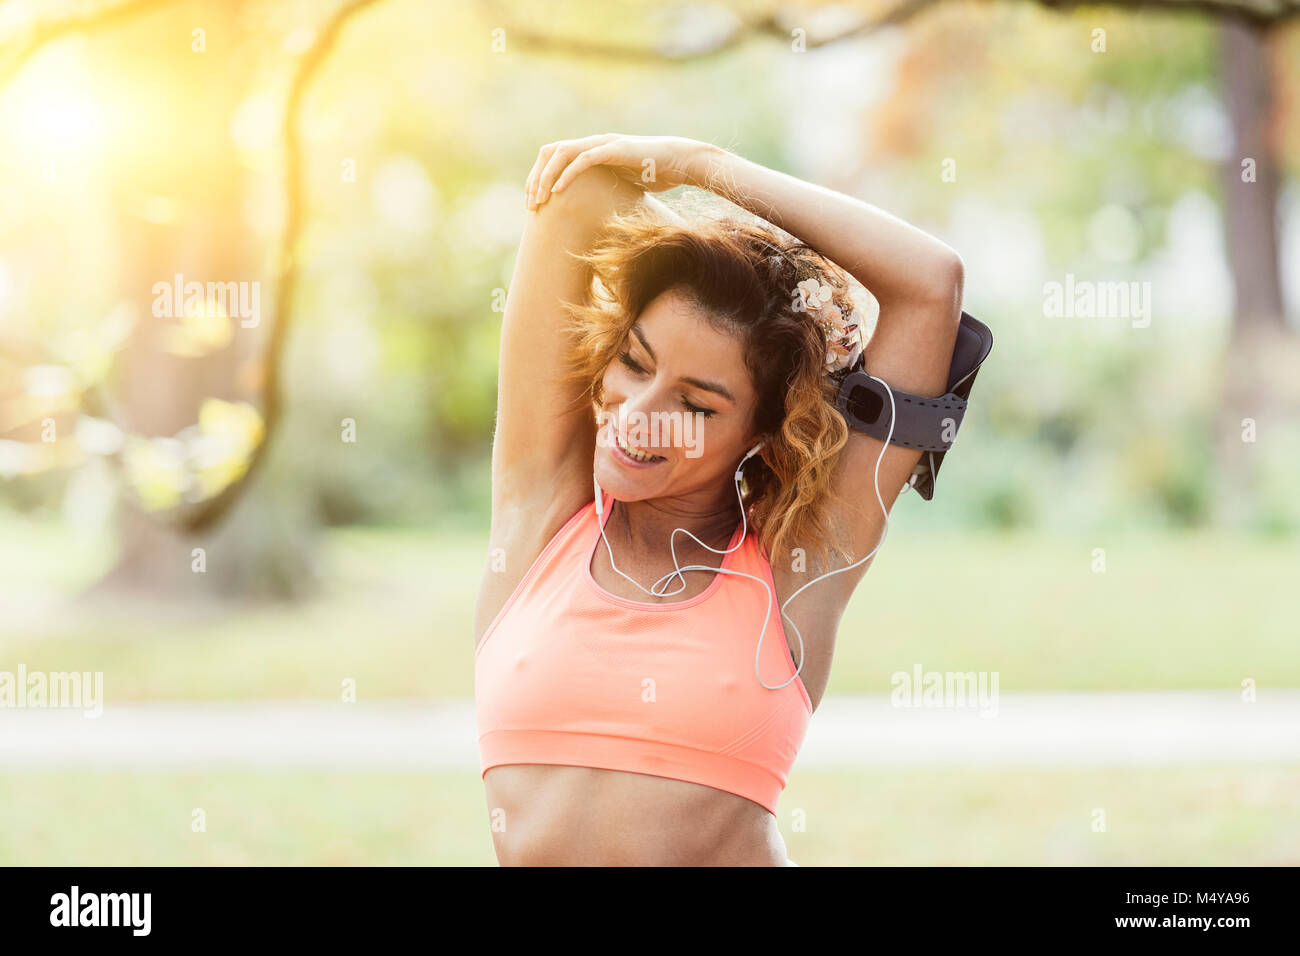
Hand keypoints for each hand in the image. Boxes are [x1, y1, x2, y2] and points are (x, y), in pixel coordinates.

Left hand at [524, 134, 719, 210]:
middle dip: (535, 178)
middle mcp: (593, 143)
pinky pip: (584, 159)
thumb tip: (590, 212)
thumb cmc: (655, 175)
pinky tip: (558, 192)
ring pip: (562, 153)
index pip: (553, 157)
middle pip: (550, 152)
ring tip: (540, 200)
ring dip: (546, 177)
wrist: (681, 162)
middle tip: (530, 205)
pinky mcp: (616, 150)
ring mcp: (604, 144)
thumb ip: (604, 190)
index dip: (538, 178)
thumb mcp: (622, 184)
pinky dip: (568, 174)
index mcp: (591, 150)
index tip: (532, 203)